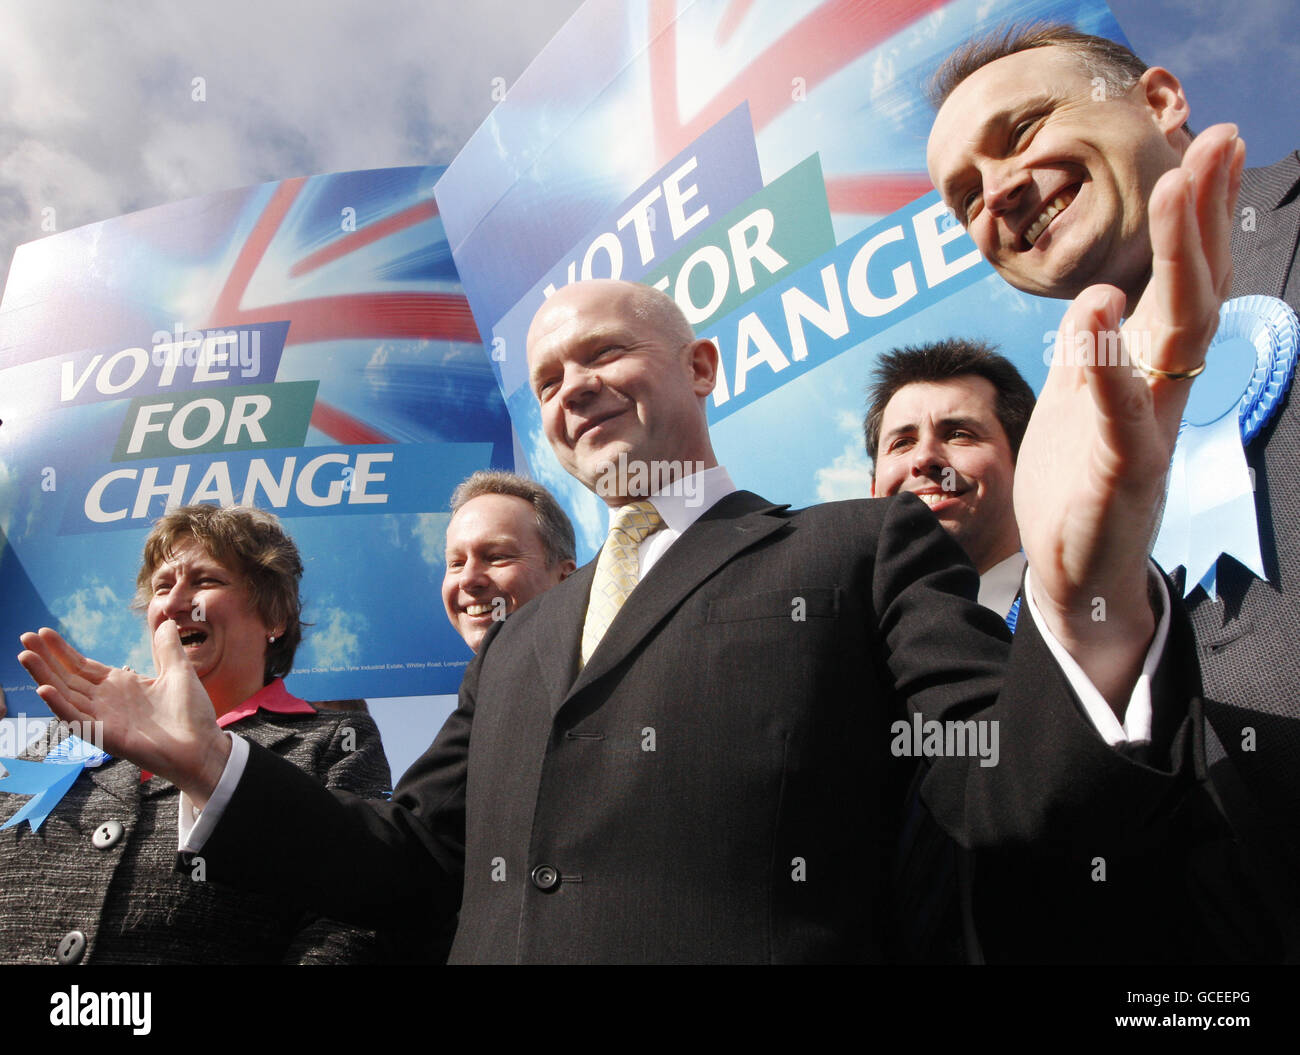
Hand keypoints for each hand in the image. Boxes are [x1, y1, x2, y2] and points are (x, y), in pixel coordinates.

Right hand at [17, 622, 229, 803]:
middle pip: (67, 677)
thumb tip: (166, 621)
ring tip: (25, 656)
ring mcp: (104, 718)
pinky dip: (59, 705)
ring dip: (45, 676)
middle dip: (45, 658)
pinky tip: (44, 689)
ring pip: (65, 695)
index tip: (44, 632)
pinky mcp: (106, 736)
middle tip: (25, 638)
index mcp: (120, 685)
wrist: (202, 746)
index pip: (83, 665)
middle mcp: (106, 701)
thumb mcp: (179, 672)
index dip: (62, 650)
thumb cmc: (191, 714)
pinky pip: (77, 719)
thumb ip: (168, 648)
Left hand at [1016, 124, 1243, 709]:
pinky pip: (1123, 414)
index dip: (1194, 223)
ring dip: (1177, 263)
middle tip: (1214, 141)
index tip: (1203, 151)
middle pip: (1193, 295)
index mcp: (1149, 376)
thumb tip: (1095, 298)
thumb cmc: (1079, 489)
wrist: (1077, 579)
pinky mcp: (1124, 475)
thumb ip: (1088, 354)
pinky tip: (1102, 311)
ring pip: (1177, 339)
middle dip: (1202, 218)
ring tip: (1175, 191)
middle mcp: (1161, 395)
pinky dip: (1111, 365)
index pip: (1180, 288)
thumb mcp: (1077, 408)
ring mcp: (1150, 432)